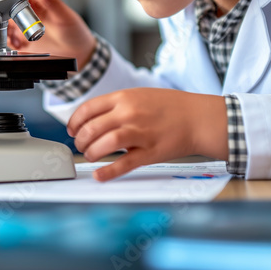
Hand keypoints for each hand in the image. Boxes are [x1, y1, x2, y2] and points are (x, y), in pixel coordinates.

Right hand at [7, 0, 95, 68]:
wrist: (78, 52)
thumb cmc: (74, 32)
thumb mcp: (66, 17)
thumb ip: (54, 4)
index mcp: (39, 6)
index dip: (16, 1)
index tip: (17, 7)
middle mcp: (30, 17)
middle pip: (11, 13)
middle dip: (7, 16)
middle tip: (12, 22)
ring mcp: (26, 31)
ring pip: (9, 27)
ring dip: (6, 30)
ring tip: (12, 34)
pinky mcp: (25, 44)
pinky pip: (11, 42)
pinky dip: (9, 42)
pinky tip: (16, 43)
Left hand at [67, 88, 228, 180]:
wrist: (198, 118)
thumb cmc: (170, 107)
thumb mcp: (140, 95)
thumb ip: (117, 105)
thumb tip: (93, 119)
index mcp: (124, 97)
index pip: (88, 109)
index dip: (74, 122)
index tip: (72, 130)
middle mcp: (129, 113)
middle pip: (92, 128)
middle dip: (81, 140)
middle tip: (82, 146)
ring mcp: (140, 133)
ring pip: (104, 144)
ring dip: (91, 153)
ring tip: (91, 156)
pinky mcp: (150, 152)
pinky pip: (124, 164)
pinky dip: (108, 172)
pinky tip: (99, 175)